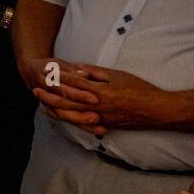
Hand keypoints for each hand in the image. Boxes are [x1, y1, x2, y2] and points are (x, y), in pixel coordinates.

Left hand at [35, 65, 171, 133]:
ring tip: (43, 107)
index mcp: (98, 92)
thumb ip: (95, 73)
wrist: (158, 110)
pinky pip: (83, 125)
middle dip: (49, 98)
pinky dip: (70, 121)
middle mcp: (96, 107)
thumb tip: (76, 68)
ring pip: (72, 116)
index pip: (72, 85)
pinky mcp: (105, 125)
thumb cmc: (140, 90)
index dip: (57, 80)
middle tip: (35, 92)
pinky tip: (63, 118)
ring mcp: (100, 118)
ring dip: (55, 111)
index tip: (44, 75)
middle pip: (67, 103)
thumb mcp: (117, 75)